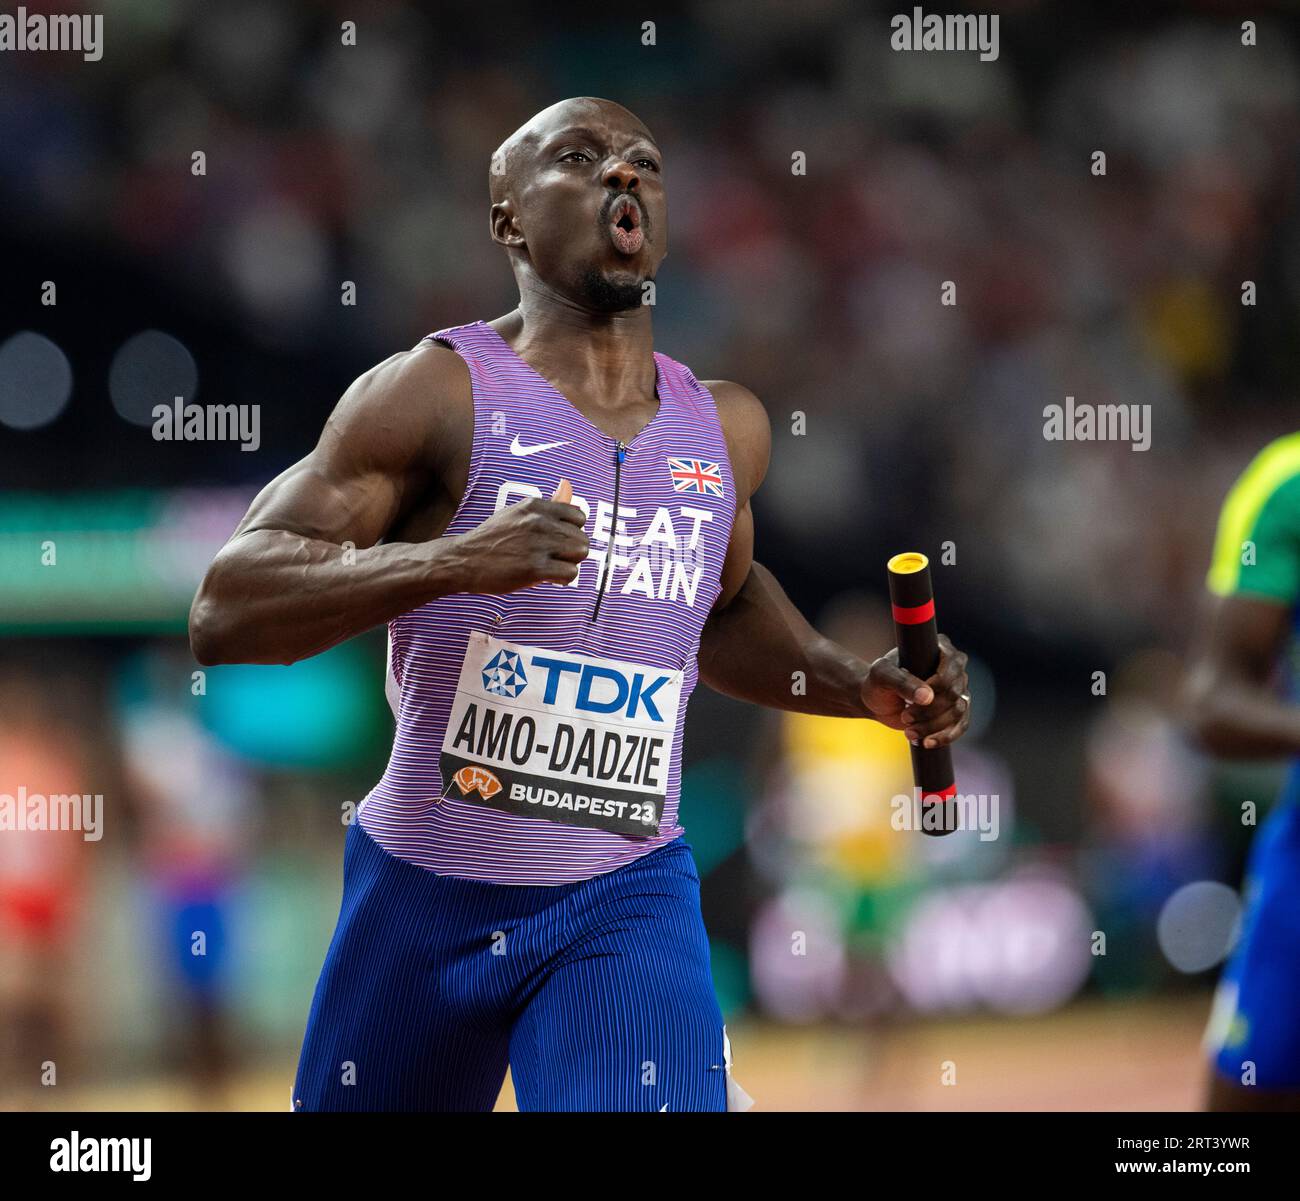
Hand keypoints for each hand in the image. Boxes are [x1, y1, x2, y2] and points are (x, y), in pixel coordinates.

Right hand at [448, 478, 588, 592]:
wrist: (462, 560)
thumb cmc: (491, 539)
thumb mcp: (516, 513)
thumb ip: (546, 505)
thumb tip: (567, 485)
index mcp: (535, 506)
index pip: (579, 516)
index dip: (572, 531)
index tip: (559, 541)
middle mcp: (538, 521)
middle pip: (581, 537)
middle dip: (571, 551)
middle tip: (553, 558)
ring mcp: (537, 544)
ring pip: (580, 553)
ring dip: (569, 564)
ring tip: (552, 567)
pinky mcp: (534, 568)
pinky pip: (570, 573)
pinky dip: (563, 579)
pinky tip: (549, 578)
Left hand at [861, 634, 970, 747]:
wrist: (877, 700)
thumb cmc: (877, 681)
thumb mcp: (881, 676)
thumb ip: (900, 682)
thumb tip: (927, 696)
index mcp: (940, 648)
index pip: (952, 667)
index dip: (936, 686)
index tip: (912, 700)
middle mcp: (954, 668)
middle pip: (955, 693)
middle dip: (929, 711)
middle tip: (905, 717)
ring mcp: (957, 689)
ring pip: (958, 711)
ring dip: (933, 726)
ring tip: (908, 731)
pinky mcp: (955, 710)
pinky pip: (962, 725)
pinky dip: (944, 737)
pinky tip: (926, 743)